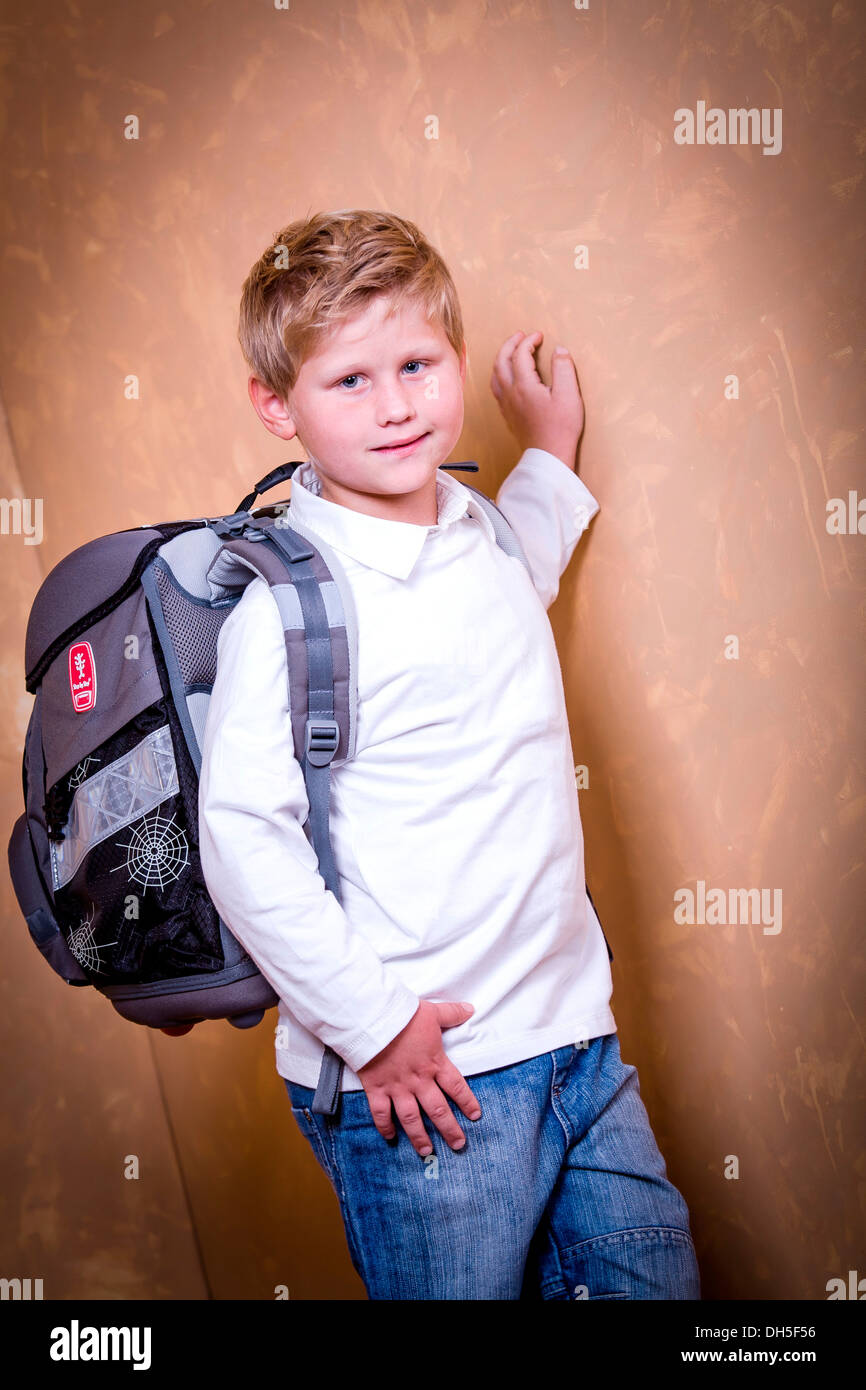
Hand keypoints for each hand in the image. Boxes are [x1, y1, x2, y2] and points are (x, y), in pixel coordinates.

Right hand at [356, 999, 481, 1156]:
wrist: (372, 1019)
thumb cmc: (402, 1015)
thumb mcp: (432, 1012)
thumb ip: (452, 1013)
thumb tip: (470, 1009)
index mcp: (434, 1063)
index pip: (456, 1087)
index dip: (467, 1102)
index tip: (475, 1116)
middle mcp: (418, 1080)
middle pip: (438, 1110)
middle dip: (450, 1130)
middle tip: (459, 1145)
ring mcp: (397, 1087)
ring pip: (411, 1119)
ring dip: (420, 1137)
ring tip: (427, 1151)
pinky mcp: (376, 1089)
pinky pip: (381, 1114)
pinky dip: (385, 1127)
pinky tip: (390, 1138)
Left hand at [490, 330, 584, 464]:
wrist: (549, 456)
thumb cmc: (561, 428)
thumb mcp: (568, 394)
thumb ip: (563, 368)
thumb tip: (559, 350)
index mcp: (524, 385)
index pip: (520, 354)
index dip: (529, 341)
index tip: (539, 336)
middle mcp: (511, 394)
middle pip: (501, 362)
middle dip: (510, 345)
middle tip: (520, 336)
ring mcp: (507, 406)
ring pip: (495, 376)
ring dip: (502, 359)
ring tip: (511, 352)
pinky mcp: (509, 416)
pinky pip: (497, 389)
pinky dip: (500, 375)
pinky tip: (508, 378)